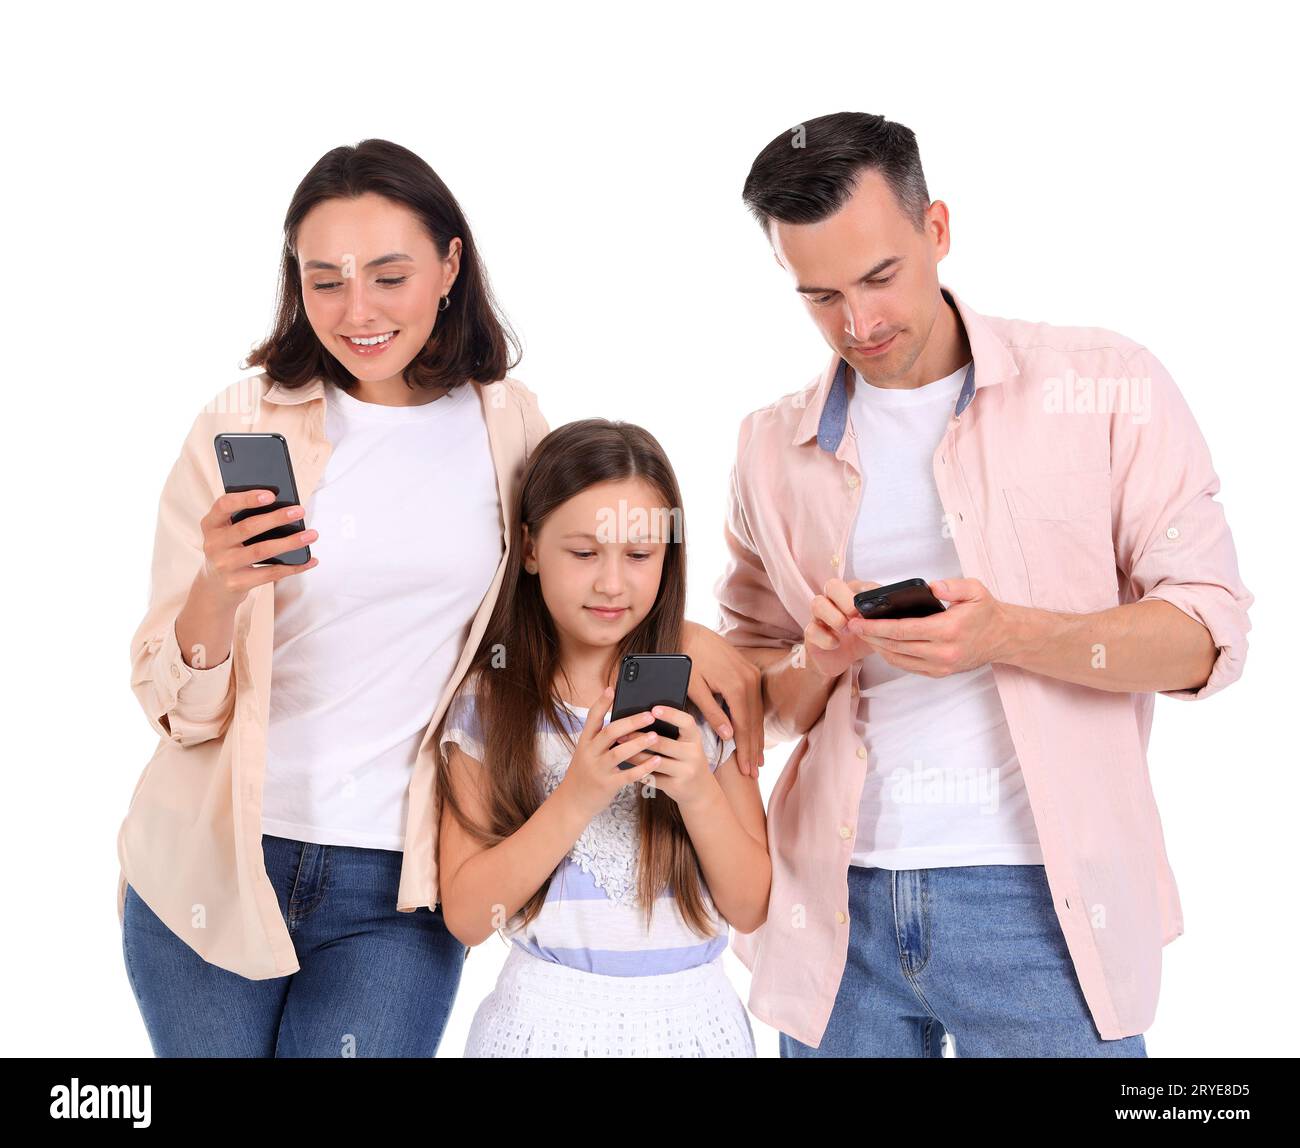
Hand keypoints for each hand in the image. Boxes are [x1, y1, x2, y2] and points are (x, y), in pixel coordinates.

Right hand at [192, 489, 318, 611]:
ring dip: (290, 542)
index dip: (247, 498)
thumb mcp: (228, 532)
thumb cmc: (230, 549)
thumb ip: (245, 517)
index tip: (271, 495)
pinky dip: (294, 567)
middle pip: (248, 527)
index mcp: (211, 524)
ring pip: (262, 550)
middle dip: (276, 518)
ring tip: (311, 534)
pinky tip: (310, 560)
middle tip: (300, 511)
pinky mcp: (237, 583)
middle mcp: (213, 544)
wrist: (215, 587)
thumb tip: (285, 506)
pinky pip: (271, 573)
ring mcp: (224, 565)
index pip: (224, 505)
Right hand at [555, 687, 662, 821]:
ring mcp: (598, 769)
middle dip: (630, 722)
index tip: (612, 689)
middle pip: (610, 732)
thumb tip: (624, 721)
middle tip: (649, 714)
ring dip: (638, 743)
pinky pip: (628, 775)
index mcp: (585, 742)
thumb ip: (601, 738)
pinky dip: (643, 768)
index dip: (602, 703)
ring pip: (619, 753)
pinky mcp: (607, 785)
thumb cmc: (585, 772)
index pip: (592, 718)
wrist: (572, 802)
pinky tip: (656, 761)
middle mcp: (589, 753)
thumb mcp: (586, 752)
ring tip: (655, 736)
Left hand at [630, 704, 714, 809]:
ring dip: (634, 755)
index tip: (653, 709)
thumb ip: (672, 731)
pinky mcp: (676, 786)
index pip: (686, 722)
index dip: (671, 714)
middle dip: (639, 738)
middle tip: (622, 734)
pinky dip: (639, 771)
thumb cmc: (685, 758)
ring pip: (654, 762)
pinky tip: (627, 767)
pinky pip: (653, 777)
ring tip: (620, 749)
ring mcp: (686, 771)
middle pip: (663, 743)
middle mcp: (694, 753)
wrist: (699, 788)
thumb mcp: (686, 743)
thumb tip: (642, 718)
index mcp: (695, 738)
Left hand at [680, 621, 763, 775]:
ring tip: (756, 760)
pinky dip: (755, 720)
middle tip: (753, 773)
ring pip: (757, 712)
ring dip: (757, 737)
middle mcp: (750, 679)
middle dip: (754, 749)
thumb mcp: (693, 687)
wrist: (688, 630)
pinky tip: (754, 734)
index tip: (745, 771)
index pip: (743, 726)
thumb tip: (728, 736)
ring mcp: (752, 674)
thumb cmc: (685, 658)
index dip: (744, 751)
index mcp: (736, 685)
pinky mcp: (750, 670)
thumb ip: (712, 712)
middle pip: (754, 722)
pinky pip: (756, 701)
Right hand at [804, 578, 882, 677]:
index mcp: (851, 594)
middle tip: (856, 615)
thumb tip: (901, 611)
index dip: (866, 591)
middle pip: (832, 585)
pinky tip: (836, 644)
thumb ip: (886, 617)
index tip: (876, 604)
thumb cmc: (861, 636)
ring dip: (834, 616)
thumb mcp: (877, 626)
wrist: (842, 658)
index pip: (857, 583)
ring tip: (846, 630)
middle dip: (845, 599)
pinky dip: (826, 638)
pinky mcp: (811, 633)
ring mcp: (819, 616)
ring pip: (817, 603)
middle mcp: (833, 600)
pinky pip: (812, 630)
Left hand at [850, 578, 1012, 676]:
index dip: (876, 627)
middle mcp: (943, 653)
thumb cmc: (986, 612)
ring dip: (877, 648)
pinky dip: (891, 656)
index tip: (858, 621)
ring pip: (898, 659)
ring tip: (863, 634)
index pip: (903, 630)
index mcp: (948, 630)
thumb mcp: (975, 590)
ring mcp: (941, 666)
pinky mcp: (939, 673)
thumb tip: (932, 586)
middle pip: (896, 646)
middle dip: (870, 636)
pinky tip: (881, 644)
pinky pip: (908, 666)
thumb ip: (953, 586)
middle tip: (852, 625)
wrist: (1004, 638)